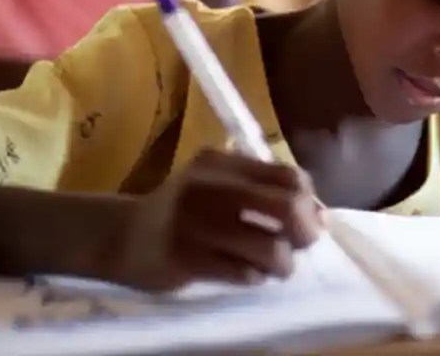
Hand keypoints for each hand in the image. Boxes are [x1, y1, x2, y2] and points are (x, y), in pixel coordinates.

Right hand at [110, 149, 324, 291]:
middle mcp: (209, 187)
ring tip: (276, 267)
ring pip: (268, 247)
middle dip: (305, 232)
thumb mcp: (216, 184)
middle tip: (301, 245)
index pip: (287, 174)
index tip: (310, 218)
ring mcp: (195, 223)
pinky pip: (241, 273)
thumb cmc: (180, 211)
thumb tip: (319, 214)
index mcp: (221, 162)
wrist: (120, 235)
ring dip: (282, 263)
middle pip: (286, 207)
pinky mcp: (185, 258)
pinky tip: (247, 274)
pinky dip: (254, 276)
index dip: (309, 199)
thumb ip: (261, 191)